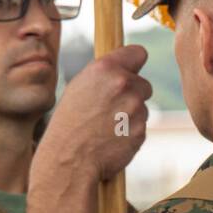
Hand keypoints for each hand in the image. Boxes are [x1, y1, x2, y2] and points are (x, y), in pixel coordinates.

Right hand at [35, 44, 152, 188]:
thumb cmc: (68, 123)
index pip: (139, 53)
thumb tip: (124, 71)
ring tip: (105, 127)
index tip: (131, 71)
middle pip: (144, 84)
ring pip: (142, 108)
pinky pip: (141, 128)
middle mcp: (124, 85)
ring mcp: (136, 109)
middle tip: (110, 109)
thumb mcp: (79, 87)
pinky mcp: (141, 131)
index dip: (135, 63)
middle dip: (133, 94)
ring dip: (131, 116)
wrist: (69, 159)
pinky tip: (111, 139)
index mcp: (106, 68)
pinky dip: (130, 133)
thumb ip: (104, 76)